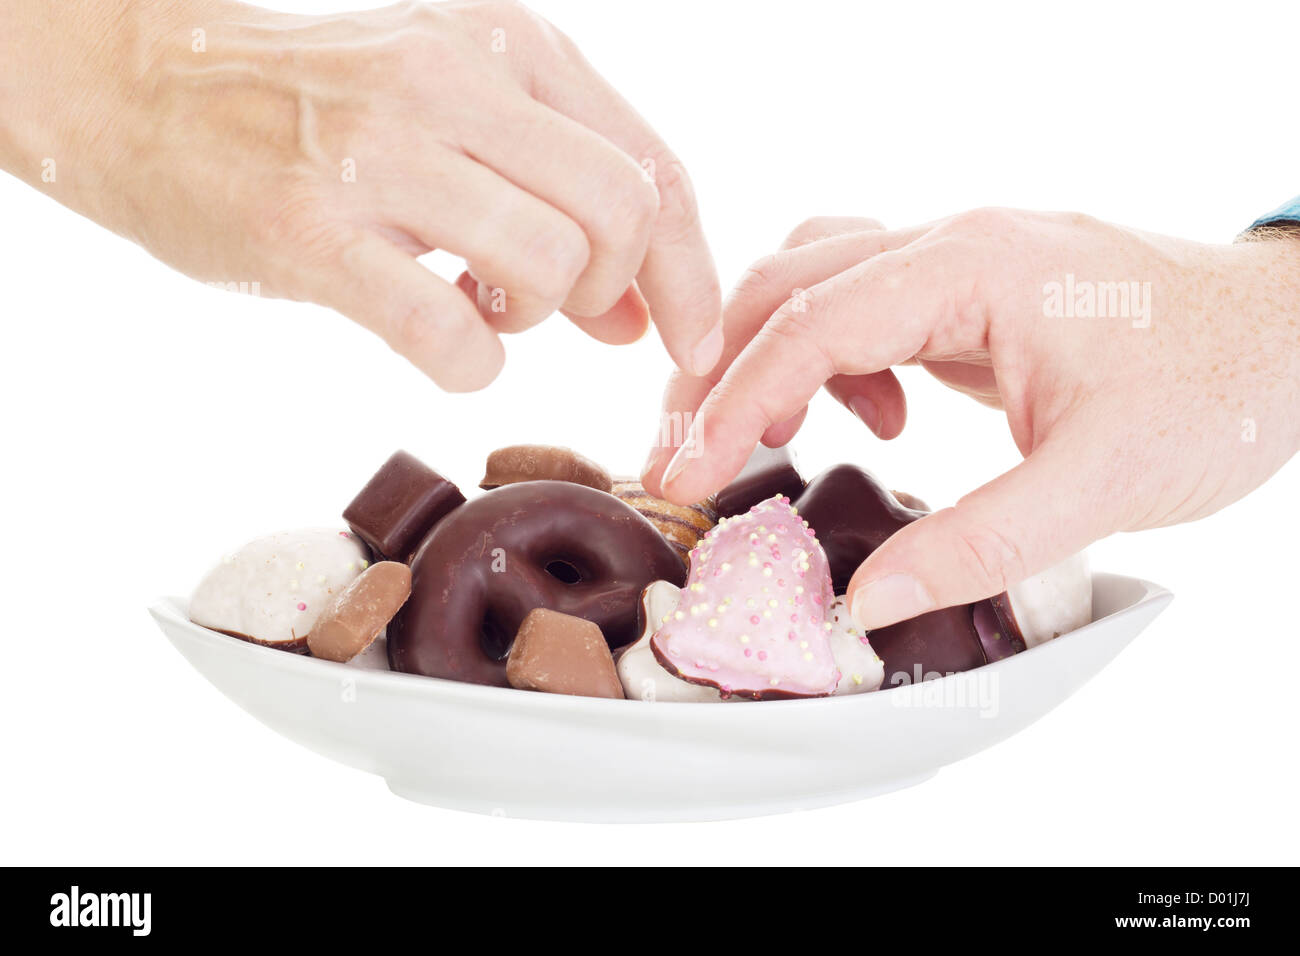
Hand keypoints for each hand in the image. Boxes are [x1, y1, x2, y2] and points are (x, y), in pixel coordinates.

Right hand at [0, 0, 722, 389]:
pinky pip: (450, 334)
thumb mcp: (458, 115)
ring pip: (550, 265)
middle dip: (611, 292)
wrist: (142, 89)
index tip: (688, 344)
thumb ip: (560, 199)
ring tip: (476, 301)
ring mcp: (380, 151)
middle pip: (621, 214)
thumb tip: (638, 319)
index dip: (692, 274)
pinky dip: (468, 363)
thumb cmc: (321, 113)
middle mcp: (454, 77)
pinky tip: (435, 334)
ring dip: (533, 317)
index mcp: (508, 43)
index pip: (652, 167)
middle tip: (551, 304)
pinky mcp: (312, 231)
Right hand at [642, 210, 1299, 628]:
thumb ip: (975, 546)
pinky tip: (878, 419)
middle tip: (684, 457)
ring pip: (814, 280)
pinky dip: (835, 360)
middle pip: (786, 282)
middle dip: (719, 370)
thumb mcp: (1102, 483)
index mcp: (972, 268)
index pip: (809, 324)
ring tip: (761, 439)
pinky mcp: (973, 288)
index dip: (733, 403)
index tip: (689, 474)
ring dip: (767, 356)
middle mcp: (952, 244)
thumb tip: (864, 601)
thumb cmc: (1220, 387)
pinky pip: (865, 304)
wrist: (1295, 334)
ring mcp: (961, 258)